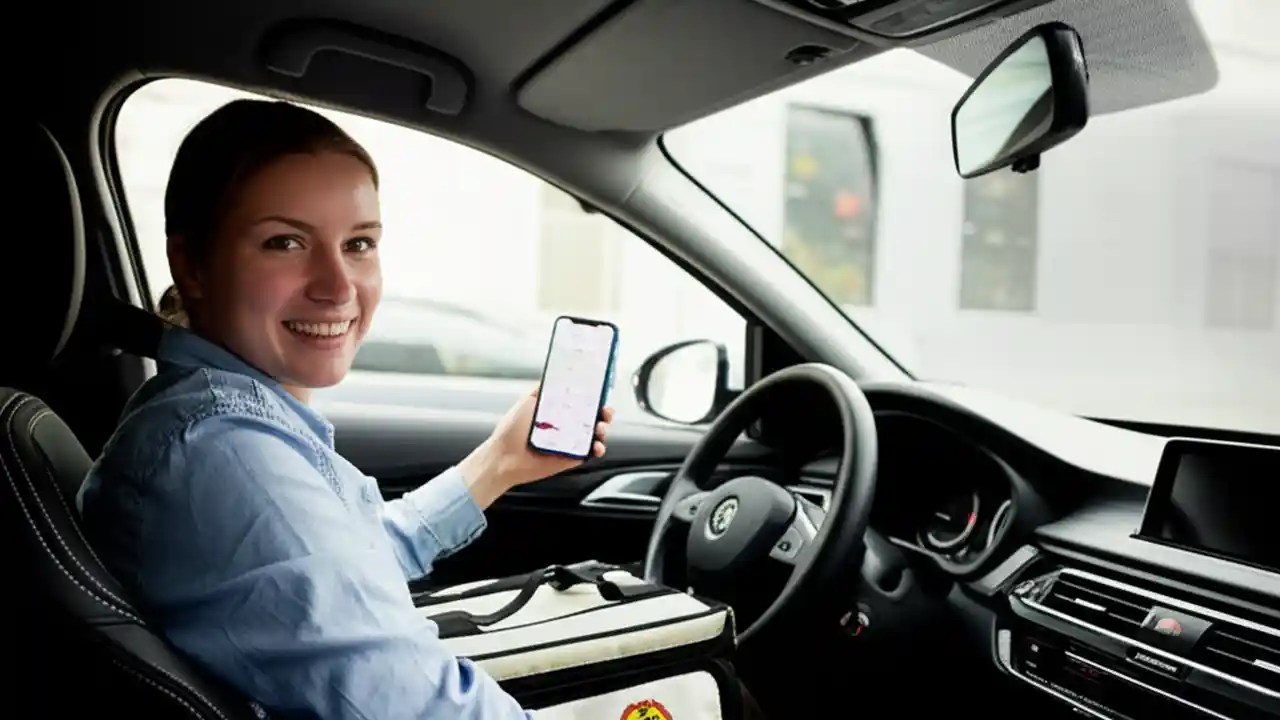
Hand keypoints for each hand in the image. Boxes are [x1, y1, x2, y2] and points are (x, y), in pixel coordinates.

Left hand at [458, 385, 613, 508]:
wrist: (504, 456)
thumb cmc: (511, 429)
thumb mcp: (528, 401)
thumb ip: (544, 389)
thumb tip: (556, 373)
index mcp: (558, 412)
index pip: (582, 402)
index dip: (594, 397)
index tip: (601, 391)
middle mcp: (567, 427)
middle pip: (593, 417)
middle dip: (604, 413)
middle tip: (605, 411)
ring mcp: (571, 443)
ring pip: (596, 435)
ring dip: (603, 430)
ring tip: (600, 428)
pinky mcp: (572, 458)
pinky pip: (590, 453)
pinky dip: (598, 449)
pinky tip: (596, 446)